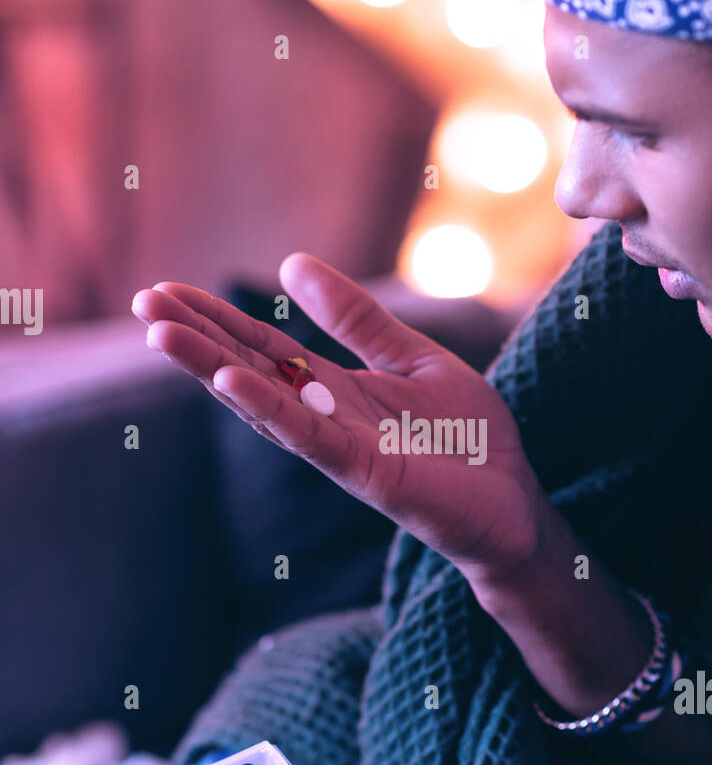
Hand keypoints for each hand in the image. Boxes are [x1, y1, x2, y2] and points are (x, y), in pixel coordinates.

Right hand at [132, 254, 546, 577]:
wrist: (514, 501)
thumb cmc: (470, 437)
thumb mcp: (413, 358)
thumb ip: (358, 319)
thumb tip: (292, 263)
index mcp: (336, 389)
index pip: (262, 348)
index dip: (215, 320)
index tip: (164, 292)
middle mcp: (326, 417)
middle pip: (248, 370)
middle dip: (196, 339)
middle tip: (143, 305)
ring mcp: (339, 448)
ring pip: (264, 403)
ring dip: (212, 369)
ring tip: (163, 335)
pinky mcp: (365, 474)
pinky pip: (309, 437)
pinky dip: (270, 409)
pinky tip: (231, 382)